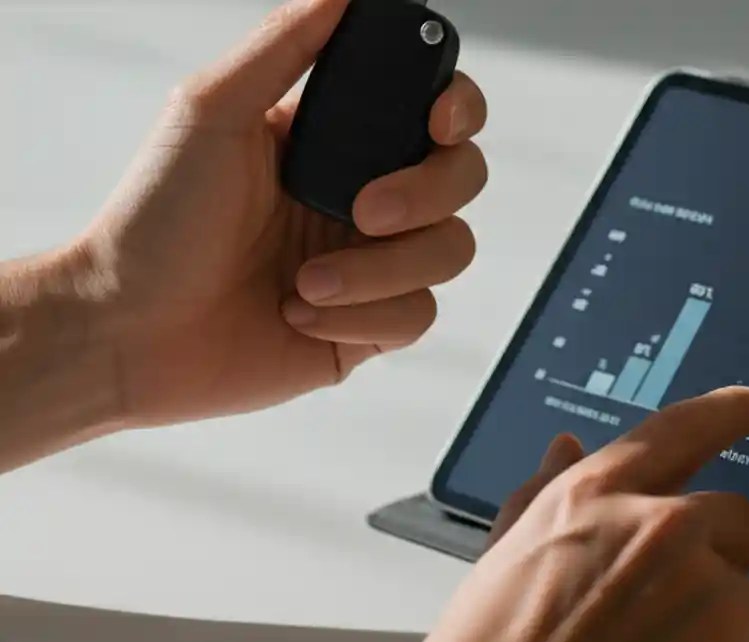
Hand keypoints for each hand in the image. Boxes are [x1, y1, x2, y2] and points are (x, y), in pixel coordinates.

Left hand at [73, 0, 486, 425]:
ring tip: (305, 282)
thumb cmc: (155, 222)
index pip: (433, 111)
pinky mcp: (368, 328)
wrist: (129, 333)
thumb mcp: (211, 111)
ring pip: (449, 251)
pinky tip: (299, 313)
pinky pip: (416, 315)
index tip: (438, 122)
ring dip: (382, 270)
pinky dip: (361, 316)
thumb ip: (282, 45)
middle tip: (362, 212)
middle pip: (462, 178)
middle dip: (425, 194)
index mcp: (336, 143)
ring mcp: (372, 265)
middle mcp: (364, 199)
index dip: (458, 110)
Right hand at [392, 388, 748, 641]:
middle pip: (736, 523)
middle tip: (664, 625)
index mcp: (593, 497)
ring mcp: (707, 590)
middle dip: (716, 568)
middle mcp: (659, 527)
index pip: (679, 430)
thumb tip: (566, 447)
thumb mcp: (501, 564)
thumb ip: (541, 496)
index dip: (727, 411)